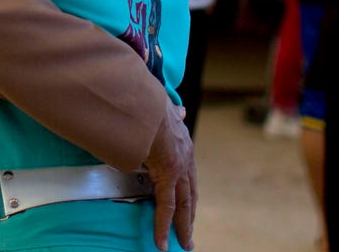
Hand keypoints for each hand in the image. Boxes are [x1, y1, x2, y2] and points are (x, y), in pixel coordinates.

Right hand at [142, 98, 196, 250]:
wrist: (147, 101)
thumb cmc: (150, 104)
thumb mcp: (165, 110)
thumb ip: (173, 115)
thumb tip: (180, 112)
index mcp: (184, 146)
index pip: (189, 177)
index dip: (188, 194)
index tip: (187, 208)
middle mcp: (186, 158)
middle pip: (191, 195)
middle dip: (190, 216)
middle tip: (189, 235)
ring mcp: (179, 167)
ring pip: (183, 205)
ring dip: (182, 226)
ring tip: (183, 243)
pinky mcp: (168, 174)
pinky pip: (166, 206)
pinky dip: (163, 226)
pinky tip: (161, 242)